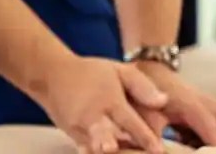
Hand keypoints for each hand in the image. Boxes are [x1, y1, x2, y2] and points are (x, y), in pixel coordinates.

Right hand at [39, 55, 169, 152]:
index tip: (158, 149)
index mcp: (109, 100)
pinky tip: (102, 152)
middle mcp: (93, 116)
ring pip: (94, 148)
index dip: (144, 137)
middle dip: (111, 145)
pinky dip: (93, 152)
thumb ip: (141, 85)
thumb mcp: (118, 70)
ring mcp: (80, 128)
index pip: (129, 122)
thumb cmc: (90, 73)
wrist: (51, 75)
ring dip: (104, 150)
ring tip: (111, 149)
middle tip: (121, 150)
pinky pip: (86, 150)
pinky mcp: (73, 137)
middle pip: (105, 136)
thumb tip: (163, 101)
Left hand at [132, 61, 215, 149]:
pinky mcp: (209, 109)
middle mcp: (202, 102)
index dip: (215, 138)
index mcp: (186, 102)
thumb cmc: (142, 92)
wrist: (148, 70)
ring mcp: (208, 104)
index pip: (206, 122)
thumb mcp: (140, 110)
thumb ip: (149, 130)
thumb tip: (156, 150)